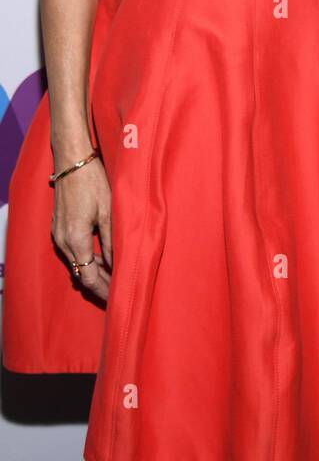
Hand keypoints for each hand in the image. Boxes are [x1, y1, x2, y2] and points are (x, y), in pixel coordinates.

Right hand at [51, 156, 112, 300]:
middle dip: (100, 285)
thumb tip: (118, 266)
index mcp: (75, 239)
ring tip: (114, 278)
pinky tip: (102, 258)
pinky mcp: (59, 227)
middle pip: (81, 274)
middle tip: (119, 292)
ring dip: (94, 272)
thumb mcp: (109, 212)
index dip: (103, 290)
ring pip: (77, 263)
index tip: (117, 299)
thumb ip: (112, 242)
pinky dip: (87, 259)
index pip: (89, 277)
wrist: (72, 161)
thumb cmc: (93, 182)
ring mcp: (58, 234)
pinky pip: (73, 252)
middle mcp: (62, 241)